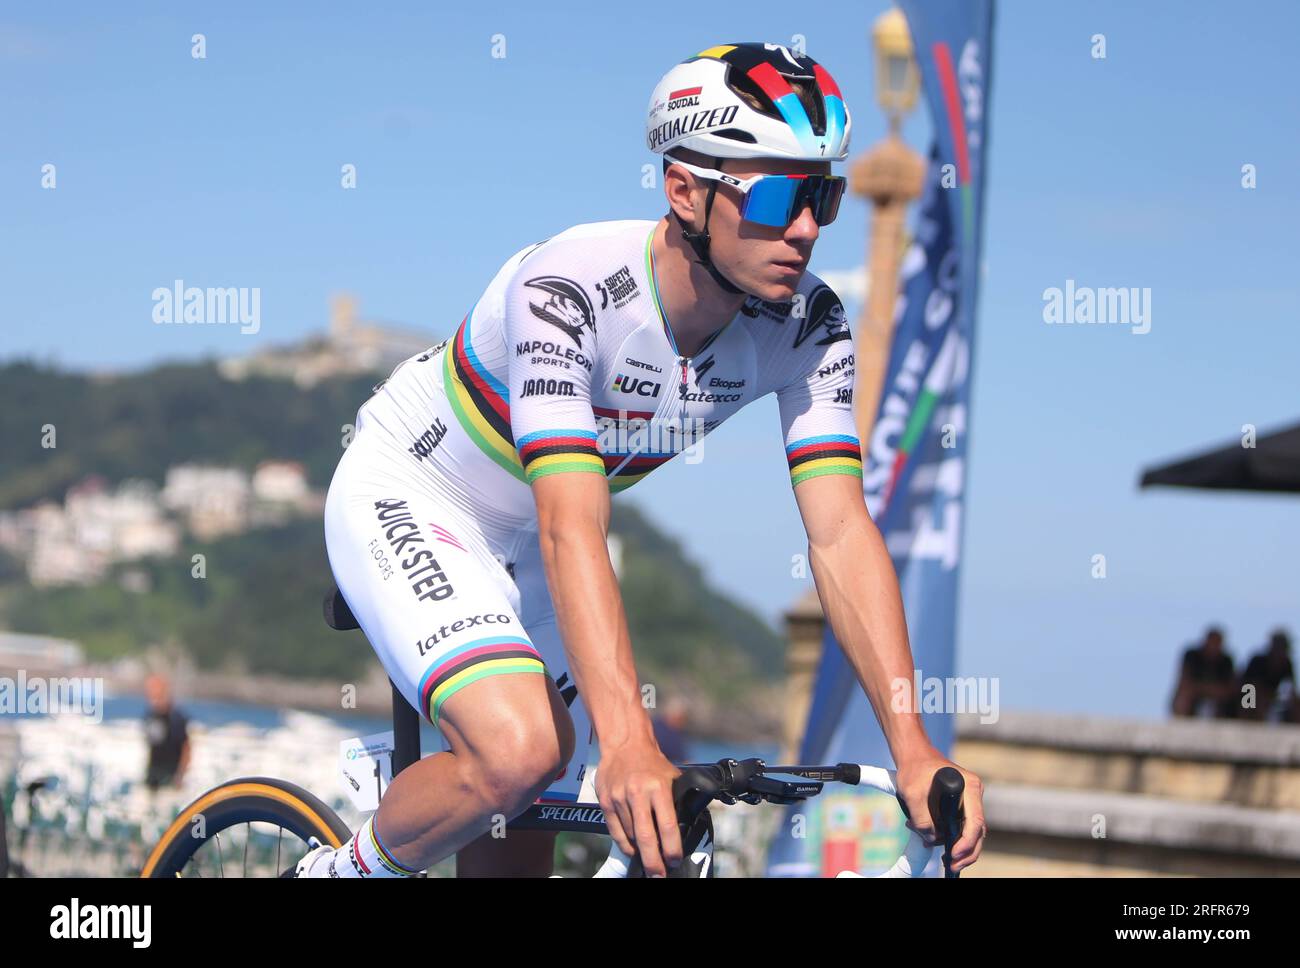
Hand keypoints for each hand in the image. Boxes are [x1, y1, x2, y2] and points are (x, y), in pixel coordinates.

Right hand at [595, 741, 682, 876]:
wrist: (625, 744)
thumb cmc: (652, 763)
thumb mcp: (673, 777)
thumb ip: (678, 800)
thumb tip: (688, 827)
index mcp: (658, 787)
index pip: (667, 825)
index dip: (671, 848)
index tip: (675, 861)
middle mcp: (638, 793)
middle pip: (646, 837)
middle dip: (653, 862)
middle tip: (659, 876)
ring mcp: (619, 798)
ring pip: (630, 837)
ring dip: (640, 853)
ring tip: (648, 862)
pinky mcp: (605, 801)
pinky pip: (615, 831)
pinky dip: (625, 844)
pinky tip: (633, 850)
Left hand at [894, 749, 985, 872]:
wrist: (913, 755)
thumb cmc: (914, 769)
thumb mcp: (913, 794)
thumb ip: (922, 819)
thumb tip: (932, 838)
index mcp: (970, 787)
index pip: (976, 822)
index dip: (967, 842)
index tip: (954, 854)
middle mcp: (974, 795)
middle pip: (977, 831)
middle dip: (966, 852)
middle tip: (952, 866)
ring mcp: (969, 801)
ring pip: (969, 832)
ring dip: (954, 845)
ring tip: (934, 848)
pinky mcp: (960, 806)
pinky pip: (959, 826)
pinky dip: (948, 836)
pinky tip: (932, 839)